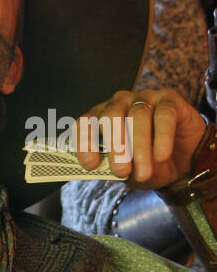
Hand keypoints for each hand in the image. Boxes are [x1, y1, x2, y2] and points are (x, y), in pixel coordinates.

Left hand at [74, 88, 207, 189]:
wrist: (186, 162)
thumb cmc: (150, 164)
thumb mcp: (131, 172)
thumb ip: (118, 169)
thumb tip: (109, 171)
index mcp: (102, 118)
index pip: (85, 122)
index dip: (84, 141)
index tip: (90, 164)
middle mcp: (120, 103)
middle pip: (110, 116)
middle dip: (115, 146)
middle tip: (121, 171)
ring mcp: (144, 98)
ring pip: (137, 116)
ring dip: (139, 146)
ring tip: (144, 172)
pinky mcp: (168, 100)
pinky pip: (163, 114)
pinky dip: (162, 136)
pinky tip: (161, 156)